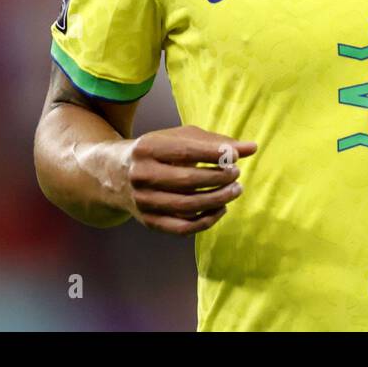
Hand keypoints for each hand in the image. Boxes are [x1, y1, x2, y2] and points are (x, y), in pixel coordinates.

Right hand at [114, 126, 256, 235]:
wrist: (116, 175)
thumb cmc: (158, 152)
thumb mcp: (179, 139)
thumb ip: (215, 142)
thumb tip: (251, 148)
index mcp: (147, 148)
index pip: (185, 151)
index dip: (214, 154)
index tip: (236, 154)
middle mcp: (141, 175)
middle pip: (187, 180)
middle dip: (219, 178)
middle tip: (237, 173)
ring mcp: (143, 201)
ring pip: (187, 206)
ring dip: (217, 199)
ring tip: (235, 190)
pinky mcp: (149, 221)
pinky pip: (182, 228)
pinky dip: (206, 221)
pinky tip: (221, 208)